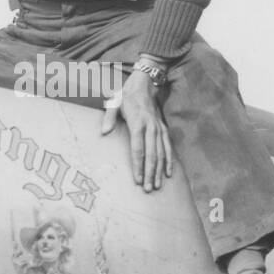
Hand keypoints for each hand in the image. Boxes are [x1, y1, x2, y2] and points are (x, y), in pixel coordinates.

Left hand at [100, 69, 172, 191]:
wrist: (144, 83)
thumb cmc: (126, 96)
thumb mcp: (114, 103)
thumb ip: (109, 118)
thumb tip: (103, 132)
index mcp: (137, 123)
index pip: (138, 149)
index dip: (138, 165)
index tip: (138, 180)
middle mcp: (150, 128)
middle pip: (151, 155)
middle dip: (150, 173)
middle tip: (148, 189)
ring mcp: (158, 129)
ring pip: (161, 153)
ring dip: (159, 171)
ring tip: (157, 186)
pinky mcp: (163, 128)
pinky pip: (168, 147)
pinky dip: (169, 160)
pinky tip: (169, 173)